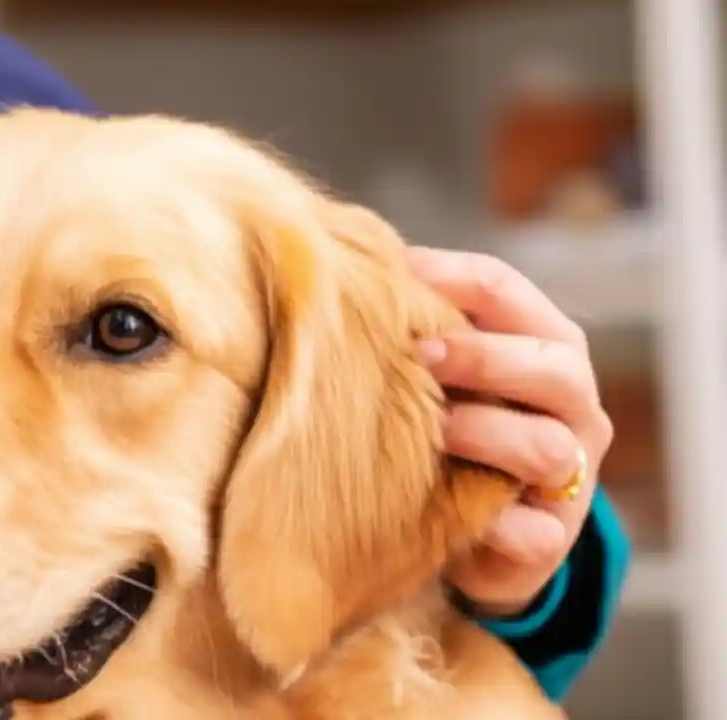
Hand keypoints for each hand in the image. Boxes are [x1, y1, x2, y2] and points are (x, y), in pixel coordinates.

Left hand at [406, 246, 614, 616]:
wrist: (479, 536)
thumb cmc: (451, 431)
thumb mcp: (440, 373)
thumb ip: (415, 329)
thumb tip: (345, 270)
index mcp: (542, 345)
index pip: (503, 290)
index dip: (449, 278)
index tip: (389, 276)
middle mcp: (572, 406)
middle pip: (553, 366)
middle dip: (483, 355)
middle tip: (421, 354)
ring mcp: (570, 477)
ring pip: (546, 446)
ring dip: (485, 433)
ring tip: (435, 430)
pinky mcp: (550, 541)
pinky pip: (533, 533)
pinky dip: (495, 524)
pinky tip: (452, 508)